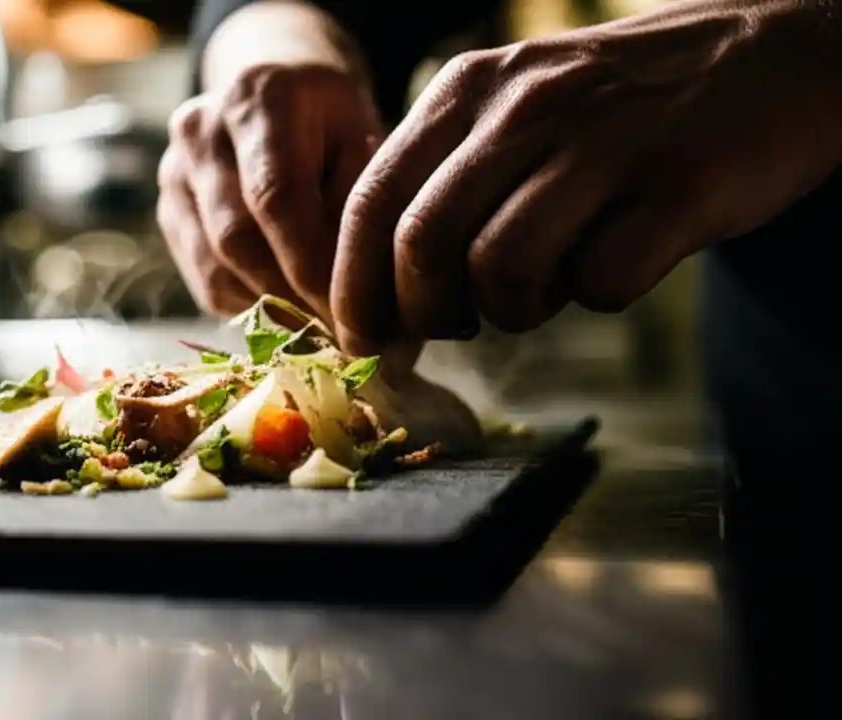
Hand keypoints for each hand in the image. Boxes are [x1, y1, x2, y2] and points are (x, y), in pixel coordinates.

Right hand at [157, 62, 381, 319]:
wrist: (271, 87)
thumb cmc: (330, 119)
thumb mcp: (362, 136)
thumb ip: (358, 200)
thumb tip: (363, 288)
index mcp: (257, 99)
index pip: (276, 198)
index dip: (311, 264)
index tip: (352, 311)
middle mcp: (201, 131)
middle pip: (236, 239)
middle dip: (292, 295)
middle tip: (342, 331)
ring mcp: (174, 172)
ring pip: (216, 269)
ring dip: (271, 308)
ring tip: (321, 324)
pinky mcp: (167, 211)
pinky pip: (206, 280)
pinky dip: (250, 305)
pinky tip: (289, 305)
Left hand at [331, 0, 841, 352]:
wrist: (767, 55)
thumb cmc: (618, 106)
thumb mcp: (513, 107)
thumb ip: (445, 179)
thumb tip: (380, 288)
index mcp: (467, 90)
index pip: (370, 202)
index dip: (354, 288)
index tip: (363, 338)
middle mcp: (525, 107)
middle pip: (422, 244)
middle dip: (421, 314)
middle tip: (450, 328)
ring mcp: (604, 143)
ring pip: (502, 269)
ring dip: (510, 311)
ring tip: (537, 294)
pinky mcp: (679, 187)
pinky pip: (600, 282)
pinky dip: (595, 297)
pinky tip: (612, 267)